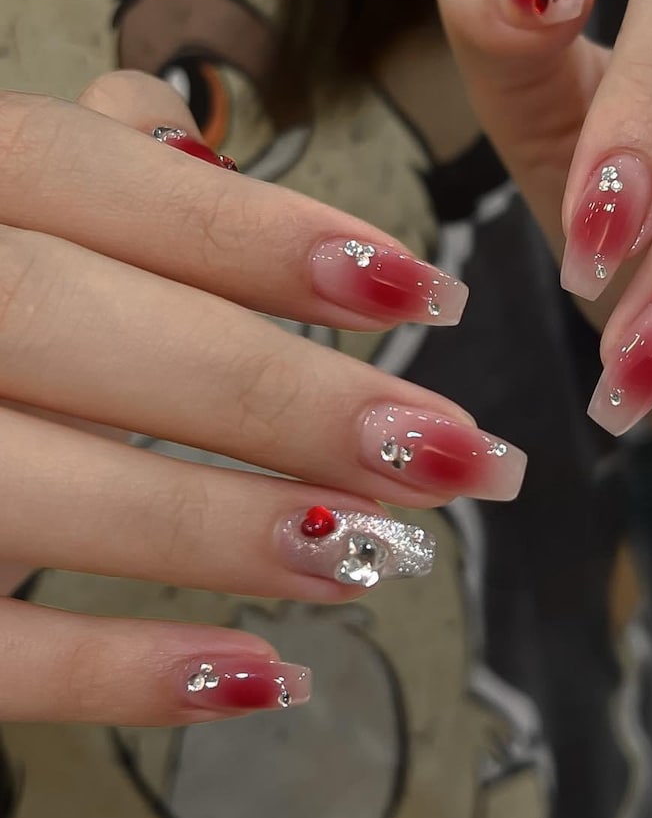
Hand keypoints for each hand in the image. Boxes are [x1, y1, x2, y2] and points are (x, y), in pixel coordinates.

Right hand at [0, 72, 524, 723]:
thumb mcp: (4, 224)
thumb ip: (87, 182)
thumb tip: (197, 141)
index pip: (76, 169)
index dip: (253, 231)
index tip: (422, 291)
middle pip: (61, 317)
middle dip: (269, 390)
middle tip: (441, 449)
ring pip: (20, 481)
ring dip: (216, 526)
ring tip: (374, 554)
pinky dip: (119, 672)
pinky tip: (266, 676)